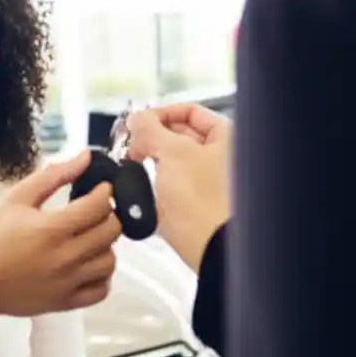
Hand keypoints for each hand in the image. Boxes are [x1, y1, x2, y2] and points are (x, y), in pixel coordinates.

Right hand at [0, 151, 121, 316]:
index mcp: (52, 228)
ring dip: (106, 246)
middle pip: (110, 232)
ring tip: (91, 238)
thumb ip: (53, 176)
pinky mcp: (67, 302)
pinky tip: (89, 264)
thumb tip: (85, 157)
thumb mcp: (17, 199)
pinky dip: (102, 276)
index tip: (100, 189)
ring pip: (109, 261)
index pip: (98, 206)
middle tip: (95, 212)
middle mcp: (66, 257)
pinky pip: (101, 290)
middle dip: (108, 215)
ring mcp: (68, 283)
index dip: (104, 192)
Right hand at [125, 104, 231, 271]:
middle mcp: (214, 157)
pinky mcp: (186, 201)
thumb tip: (136, 119)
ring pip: (167, 159)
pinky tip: (137, 183)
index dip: (163, 113)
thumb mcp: (173, 152)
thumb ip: (150, 128)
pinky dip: (148, 181)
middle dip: (150, 136)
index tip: (139, 121)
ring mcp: (200, 180)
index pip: (190, 112)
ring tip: (132, 162)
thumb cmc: (203, 199)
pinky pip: (163, 183)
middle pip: (177, 134)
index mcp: (223, 138)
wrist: (207, 244)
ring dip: (147, 158)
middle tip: (131, 142)